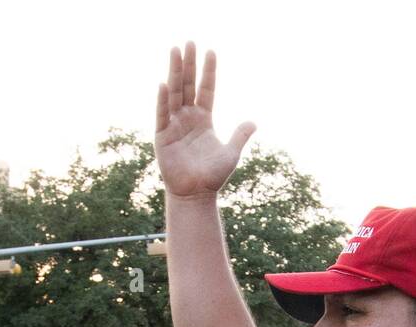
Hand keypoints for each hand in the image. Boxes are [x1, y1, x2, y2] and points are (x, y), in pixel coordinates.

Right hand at [154, 42, 255, 199]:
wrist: (196, 195)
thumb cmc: (213, 177)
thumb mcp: (231, 153)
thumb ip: (240, 135)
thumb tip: (254, 122)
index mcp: (204, 120)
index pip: (206, 90)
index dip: (208, 72)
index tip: (211, 51)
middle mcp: (188, 118)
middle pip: (187, 86)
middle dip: (188, 64)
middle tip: (189, 42)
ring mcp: (173, 125)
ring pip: (174, 93)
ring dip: (174, 72)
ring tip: (175, 51)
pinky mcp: (162, 136)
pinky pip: (162, 115)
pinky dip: (163, 101)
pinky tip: (164, 84)